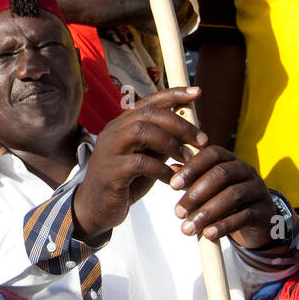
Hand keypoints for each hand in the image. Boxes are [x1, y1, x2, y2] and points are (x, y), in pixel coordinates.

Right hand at [72, 87, 206, 237]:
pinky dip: (162, 170)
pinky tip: (172, 180)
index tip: (197, 92)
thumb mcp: (148, 157)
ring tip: (187, 159)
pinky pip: (141, 163)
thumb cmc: (125, 181)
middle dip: (180, 124)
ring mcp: (110, 150)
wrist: (96, 208)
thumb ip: (164, 142)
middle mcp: (114, 131)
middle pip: (149, 114)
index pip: (149, 101)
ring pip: (142, 131)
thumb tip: (192, 129)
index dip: (174, 94)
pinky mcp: (111, 171)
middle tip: (202, 140)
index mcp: (123, 124)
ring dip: (171, 144)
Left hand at [167, 145, 275, 246]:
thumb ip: (191, 180)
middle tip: (178, 212)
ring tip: (188, 228)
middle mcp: (246, 170)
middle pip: (221, 175)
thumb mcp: (208, 189)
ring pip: (232, 196)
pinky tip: (208, 234)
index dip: (192, 168)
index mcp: (230, 160)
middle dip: (196, 194)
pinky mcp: (265, 210)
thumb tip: (170, 169)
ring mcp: (258, 189)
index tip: (173, 185)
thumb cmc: (225, 200)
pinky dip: (224, 225)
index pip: (212, 154)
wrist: (256, 221)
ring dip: (207, 213)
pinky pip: (244, 216)